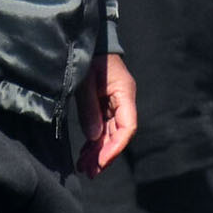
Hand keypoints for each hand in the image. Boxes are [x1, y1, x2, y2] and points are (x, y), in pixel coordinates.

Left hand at [77, 52, 137, 175]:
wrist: (91, 40)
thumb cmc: (90, 56)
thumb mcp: (86, 81)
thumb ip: (89, 109)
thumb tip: (93, 137)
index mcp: (125, 93)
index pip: (128, 127)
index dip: (115, 147)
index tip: (101, 161)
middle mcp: (123, 101)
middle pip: (119, 134)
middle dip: (104, 154)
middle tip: (88, 171)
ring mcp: (115, 103)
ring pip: (110, 133)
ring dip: (98, 151)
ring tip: (84, 168)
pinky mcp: (105, 103)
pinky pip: (102, 127)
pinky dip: (94, 141)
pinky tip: (85, 154)